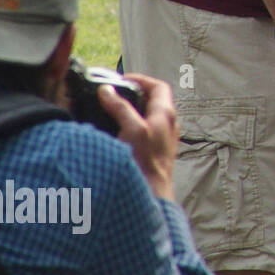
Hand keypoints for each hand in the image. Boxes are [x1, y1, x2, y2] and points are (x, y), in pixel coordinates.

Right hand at [100, 74, 178, 200]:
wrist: (151, 195)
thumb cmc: (146, 163)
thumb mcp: (133, 129)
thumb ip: (121, 108)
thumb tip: (107, 90)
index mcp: (166, 114)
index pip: (158, 87)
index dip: (140, 80)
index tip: (120, 80)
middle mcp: (168, 125)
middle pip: (152, 100)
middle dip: (132, 95)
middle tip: (111, 95)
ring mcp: (162, 139)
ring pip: (146, 117)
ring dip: (129, 111)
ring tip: (108, 111)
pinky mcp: (153, 152)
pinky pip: (142, 132)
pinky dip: (129, 127)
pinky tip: (113, 133)